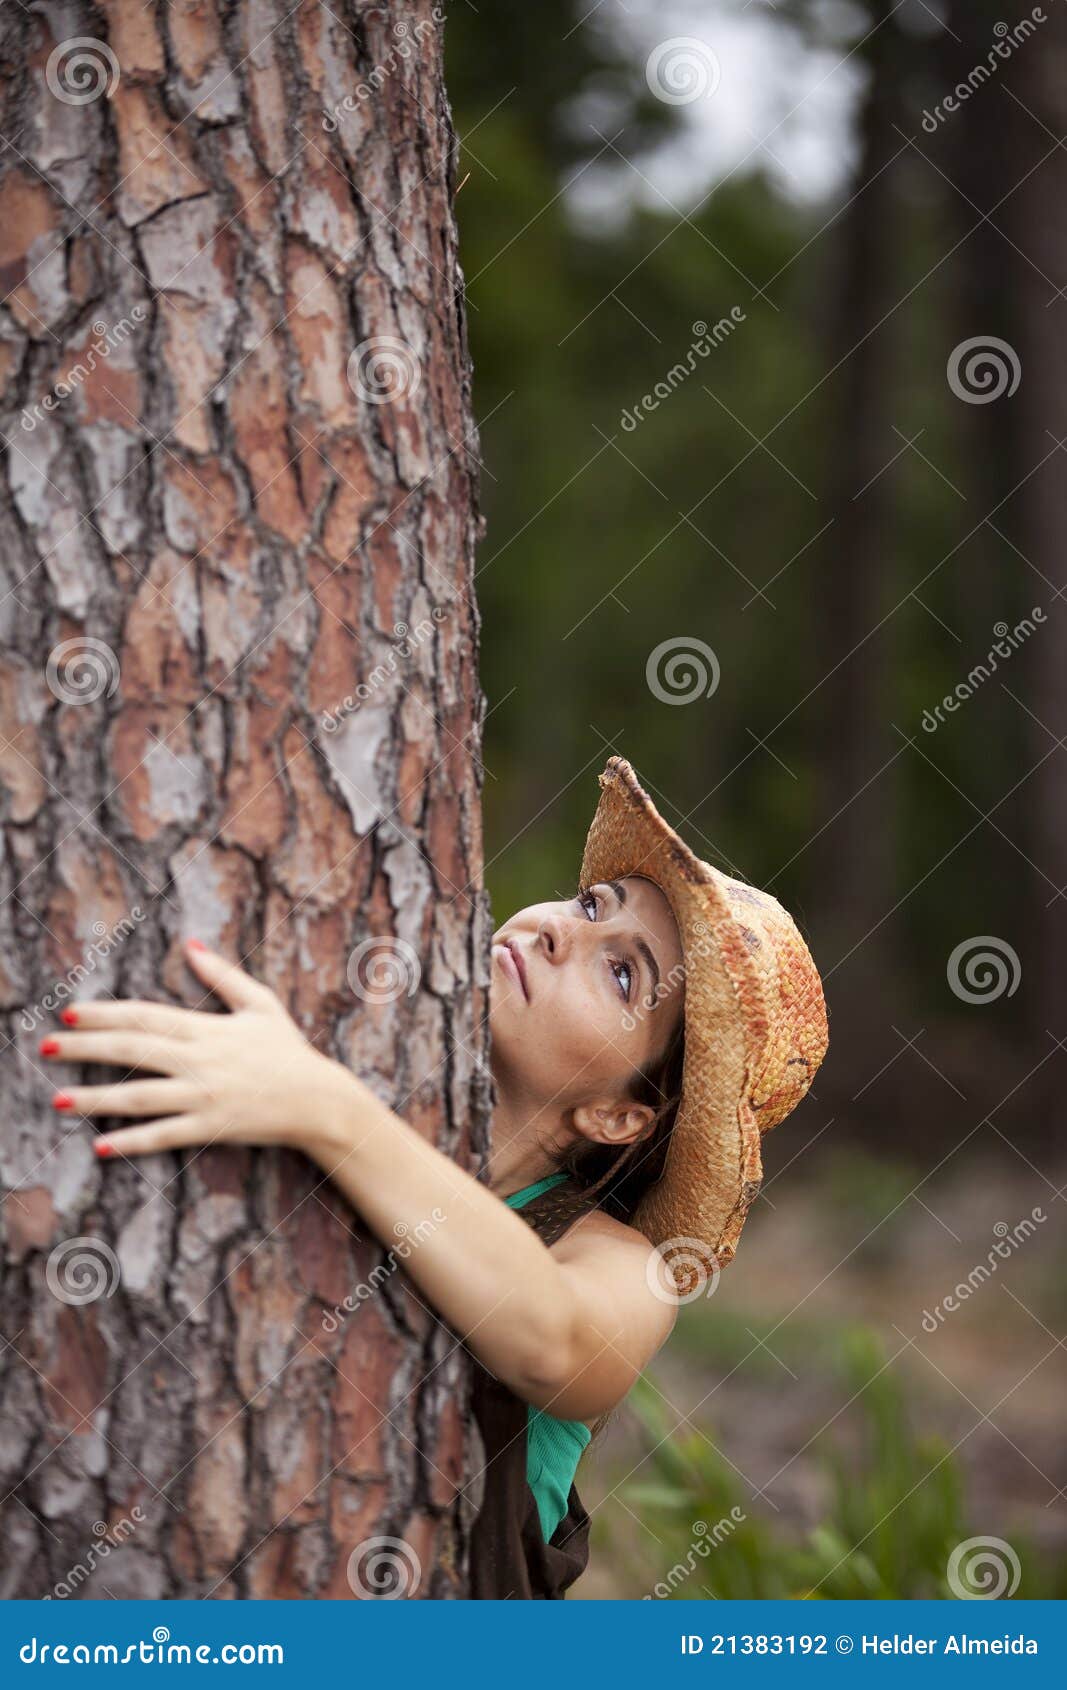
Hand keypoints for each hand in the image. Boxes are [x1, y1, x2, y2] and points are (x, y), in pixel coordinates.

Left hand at [39, 938, 347, 1162]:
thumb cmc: (289, 1050)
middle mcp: (200, 1060)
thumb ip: (222, 975)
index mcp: (208, 1028)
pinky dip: (132, 1142)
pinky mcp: (211, 1128)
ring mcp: (204, 1096)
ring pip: (140, 1096)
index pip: (146, 1016)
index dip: (106, 1014)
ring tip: (57, 1101)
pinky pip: (165, 1136)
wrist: (320, 1099)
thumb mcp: (260, 1004)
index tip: (70, 1013)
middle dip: (85, 1049)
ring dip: (96, 1099)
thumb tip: (191, 943)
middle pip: (133, 1050)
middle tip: (46, 1048)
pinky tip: (101, 1147)